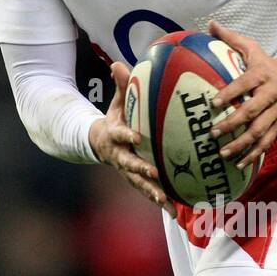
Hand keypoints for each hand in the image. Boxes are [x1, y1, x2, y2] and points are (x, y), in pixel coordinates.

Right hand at [90, 62, 175, 216]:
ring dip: (153, 193)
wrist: (100, 144)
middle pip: (130, 165)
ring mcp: (127, 172)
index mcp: (115, 136)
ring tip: (167, 202)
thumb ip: (121, 86)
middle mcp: (120, 157)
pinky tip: (176, 211)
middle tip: (155, 173)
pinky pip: (149, 193)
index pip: (120, 135)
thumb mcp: (116, 104)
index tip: (137, 138)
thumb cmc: (114, 120)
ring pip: (140, 184)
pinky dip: (161, 203)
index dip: (127, 136)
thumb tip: (118, 64)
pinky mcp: (135, 181)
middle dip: (141, 170)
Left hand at [208, 21, 276, 167]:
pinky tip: (239, 164)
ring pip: (260, 131)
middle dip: (233, 123)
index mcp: (261, 75)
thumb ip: (230, 37)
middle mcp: (271, 95)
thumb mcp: (252, 47)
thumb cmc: (266, 63)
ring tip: (223, 153)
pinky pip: (267, 142)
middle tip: (213, 132)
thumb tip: (209, 24)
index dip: (230, 93)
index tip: (213, 103)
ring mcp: (276, 112)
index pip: (245, 84)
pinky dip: (254, 154)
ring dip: (242, 144)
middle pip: (252, 111)